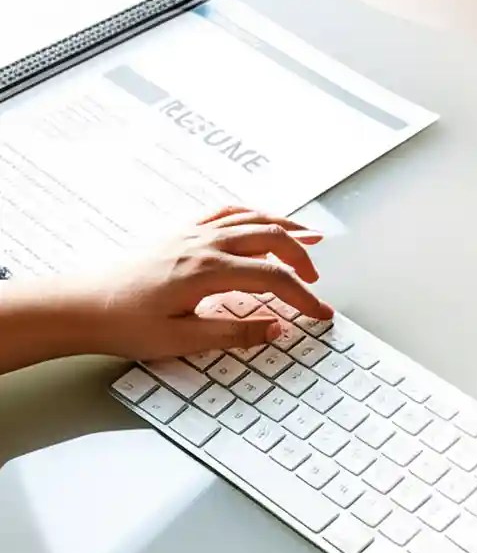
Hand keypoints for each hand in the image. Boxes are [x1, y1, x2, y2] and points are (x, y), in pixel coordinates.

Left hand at [78, 206, 332, 358]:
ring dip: (286, 227)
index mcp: (208, 272)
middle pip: (271, 238)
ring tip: (310, 238)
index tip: (320, 313)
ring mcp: (192, 233)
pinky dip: (253, 214)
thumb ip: (234, 333)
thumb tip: (275, 328)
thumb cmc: (123, 323)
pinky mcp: (180, 232)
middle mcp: (204, 245)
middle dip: (302, 257)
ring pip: (253, 219)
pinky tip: (262, 221)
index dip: (304, 297)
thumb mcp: (182, 340)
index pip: (273, 278)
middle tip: (315, 280)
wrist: (81, 305)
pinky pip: (226, 212)